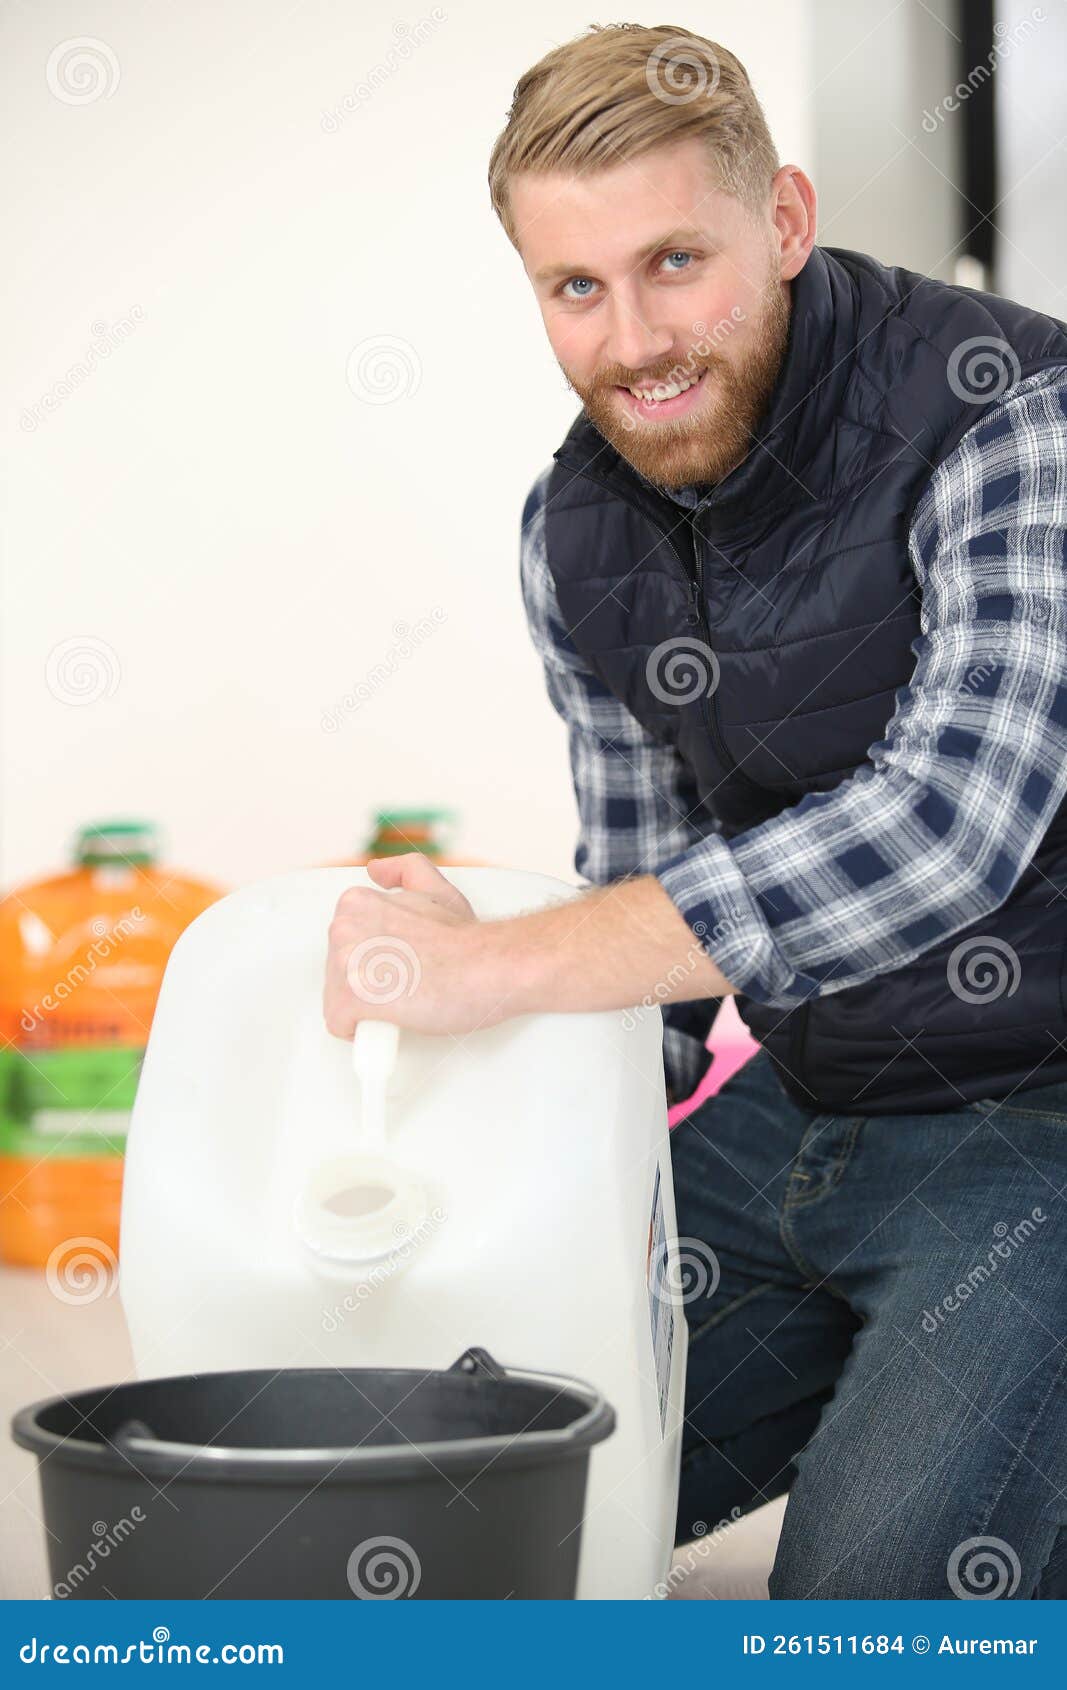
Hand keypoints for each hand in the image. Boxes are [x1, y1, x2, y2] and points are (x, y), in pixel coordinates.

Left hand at [323, 852, 502, 1038]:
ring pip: (337, 1002)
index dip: (372, 963)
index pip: (342, 947)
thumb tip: (377, 870)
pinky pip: (340, 1026)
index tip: (398, 966)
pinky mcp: (352, 998)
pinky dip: (363, 1034)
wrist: (489, 967)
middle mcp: (343, 929)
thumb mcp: (436, 890)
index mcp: (355, 904)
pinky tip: (391, 1019)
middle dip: (368, 985)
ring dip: (367, 1010)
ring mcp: (345, 963)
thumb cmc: (467, 941)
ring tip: (404, 998)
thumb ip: (405, 872)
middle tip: (406, 982)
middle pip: (335, 975)